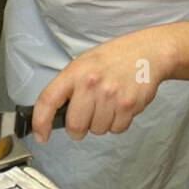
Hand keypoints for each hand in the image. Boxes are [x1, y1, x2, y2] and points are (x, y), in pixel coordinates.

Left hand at [31, 30, 173, 141]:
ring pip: (97, 130)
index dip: (40, 122)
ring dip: (100, 123)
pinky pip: (116, 129)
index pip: (48, 100)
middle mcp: (91, 84)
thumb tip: (55, 114)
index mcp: (75, 72)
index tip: (41, 135)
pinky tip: (120, 106)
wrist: (148, 52)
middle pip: (75, 126)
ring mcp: (111, 96)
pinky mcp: (129, 106)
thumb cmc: (113, 58)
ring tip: (108, 104)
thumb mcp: (84, 63)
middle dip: (77, 129)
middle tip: (85, 118)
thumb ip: (70, 87)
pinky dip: (117, 123)